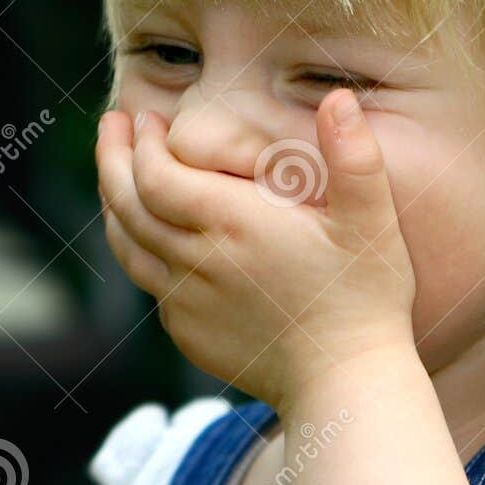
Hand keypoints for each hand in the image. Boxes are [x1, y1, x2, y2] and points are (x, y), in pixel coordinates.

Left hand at [97, 88, 416, 410]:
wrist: (344, 384)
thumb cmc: (364, 299)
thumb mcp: (372, 223)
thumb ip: (355, 157)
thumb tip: (339, 99)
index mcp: (231, 224)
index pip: (154, 174)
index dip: (141, 143)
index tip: (145, 118)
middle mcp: (195, 261)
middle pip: (127, 204)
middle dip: (112, 159)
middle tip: (112, 127)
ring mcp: (185, 302)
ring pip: (128, 245)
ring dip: (115, 204)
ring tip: (117, 175)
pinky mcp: (188, 332)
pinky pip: (150, 284)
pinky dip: (139, 250)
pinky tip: (150, 236)